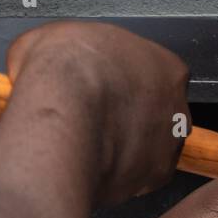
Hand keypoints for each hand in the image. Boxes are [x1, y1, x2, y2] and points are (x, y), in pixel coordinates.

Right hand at [2, 22, 189, 205]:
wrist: (61, 116)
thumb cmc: (64, 74)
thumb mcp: (49, 40)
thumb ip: (65, 53)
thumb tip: (41, 62)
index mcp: (165, 67)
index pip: (153, 75)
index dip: (121, 83)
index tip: (100, 88)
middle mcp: (176, 107)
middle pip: (155, 114)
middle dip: (126, 117)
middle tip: (94, 117)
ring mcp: (168, 145)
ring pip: (148, 148)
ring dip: (122, 147)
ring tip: (87, 143)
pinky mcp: (155, 178)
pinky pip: (136, 178)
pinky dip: (114, 175)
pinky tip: (90, 163)